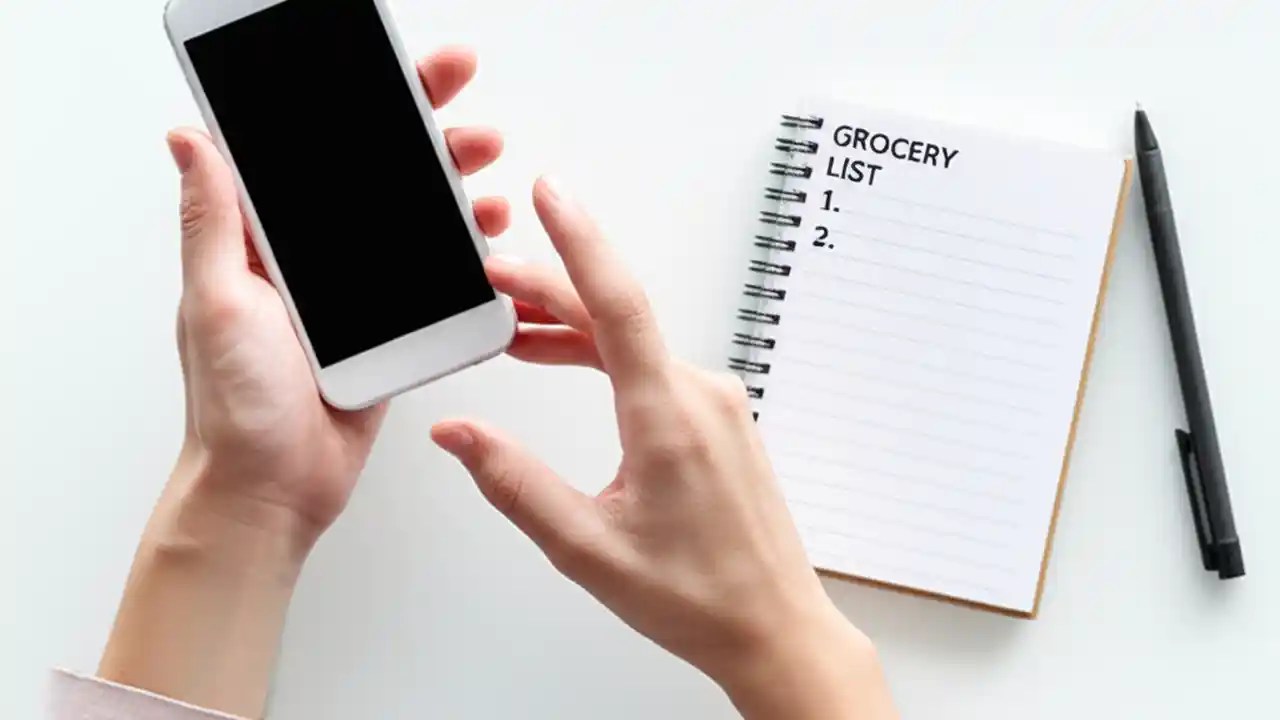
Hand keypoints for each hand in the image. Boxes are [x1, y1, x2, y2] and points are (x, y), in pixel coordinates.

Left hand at [166, 47, 508, 539]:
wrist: (273, 490)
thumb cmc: (233, 409)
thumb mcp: (217, 302)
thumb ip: (214, 221)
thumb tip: (191, 140)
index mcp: (263, 242)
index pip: (314, 155)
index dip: (359, 109)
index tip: (402, 79)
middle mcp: (310, 260)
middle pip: (374, 179)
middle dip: (425, 140)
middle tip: (465, 122)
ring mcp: (351, 296)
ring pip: (410, 225)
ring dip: (451, 193)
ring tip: (486, 177)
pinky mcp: (385, 330)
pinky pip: (428, 281)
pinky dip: (461, 257)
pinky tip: (485, 241)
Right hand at [433, 178, 896, 718]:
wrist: (772, 627)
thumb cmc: (696, 596)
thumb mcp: (584, 548)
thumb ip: (513, 482)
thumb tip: (459, 432)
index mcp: (668, 418)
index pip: (618, 304)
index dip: (579, 241)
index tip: (552, 195)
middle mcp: (700, 396)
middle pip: (616, 317)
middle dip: (548, 292)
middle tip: (492, 279)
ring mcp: (717, 404)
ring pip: (634, 342)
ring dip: (574, 328)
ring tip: (514, 329)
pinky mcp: (719, 419)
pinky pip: (654, 366)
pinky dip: (606, 355)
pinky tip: (572, 363)